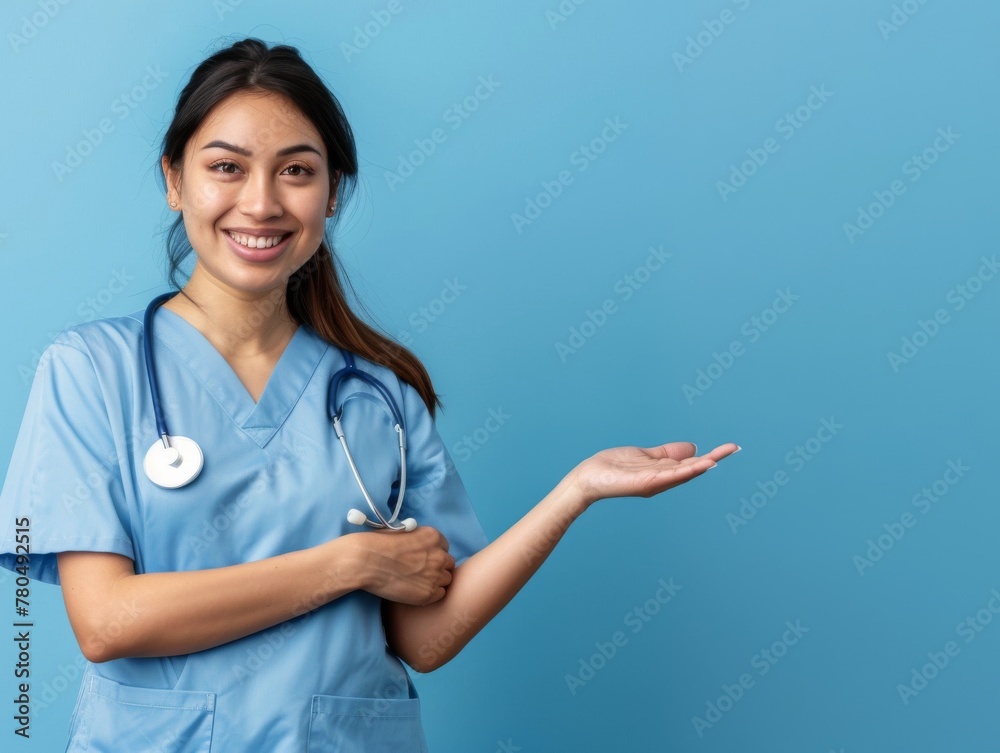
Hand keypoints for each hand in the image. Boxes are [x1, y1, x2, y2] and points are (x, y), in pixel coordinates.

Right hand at [348, 526, 455, 605]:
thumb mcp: (403, 532)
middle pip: (448, 564)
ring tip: (417, 582)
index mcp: (433, 536)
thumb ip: (418, 540)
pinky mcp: (429, 593)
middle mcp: (439, 555)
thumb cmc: (377, 544)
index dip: (434, 553)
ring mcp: (436, 575)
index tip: (424, 559)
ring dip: (435, 581)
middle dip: (437, 567)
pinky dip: (430, 594)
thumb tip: (420, 546)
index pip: (444, 547)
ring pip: (445, 579)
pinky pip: (440, 594)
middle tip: (421, 572)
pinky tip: (416, 590)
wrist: (365, 561)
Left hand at [566, 441, 739, 505]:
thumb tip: (694, 448)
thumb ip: (669, 453)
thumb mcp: (648, 456)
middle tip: (734, 447)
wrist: (590, 477)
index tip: (730, 447)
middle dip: (713, 458)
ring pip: (683, 473)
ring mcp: (654, 482)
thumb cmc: (615, 467)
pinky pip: (667, 476)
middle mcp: (663, 480)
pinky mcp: (644, 482)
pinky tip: (696, 465)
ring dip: (701, 466)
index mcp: (664, 472)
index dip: (712, 455)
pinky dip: (684, 471)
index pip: (692, 463)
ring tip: (719, 458)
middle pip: (692, 468)